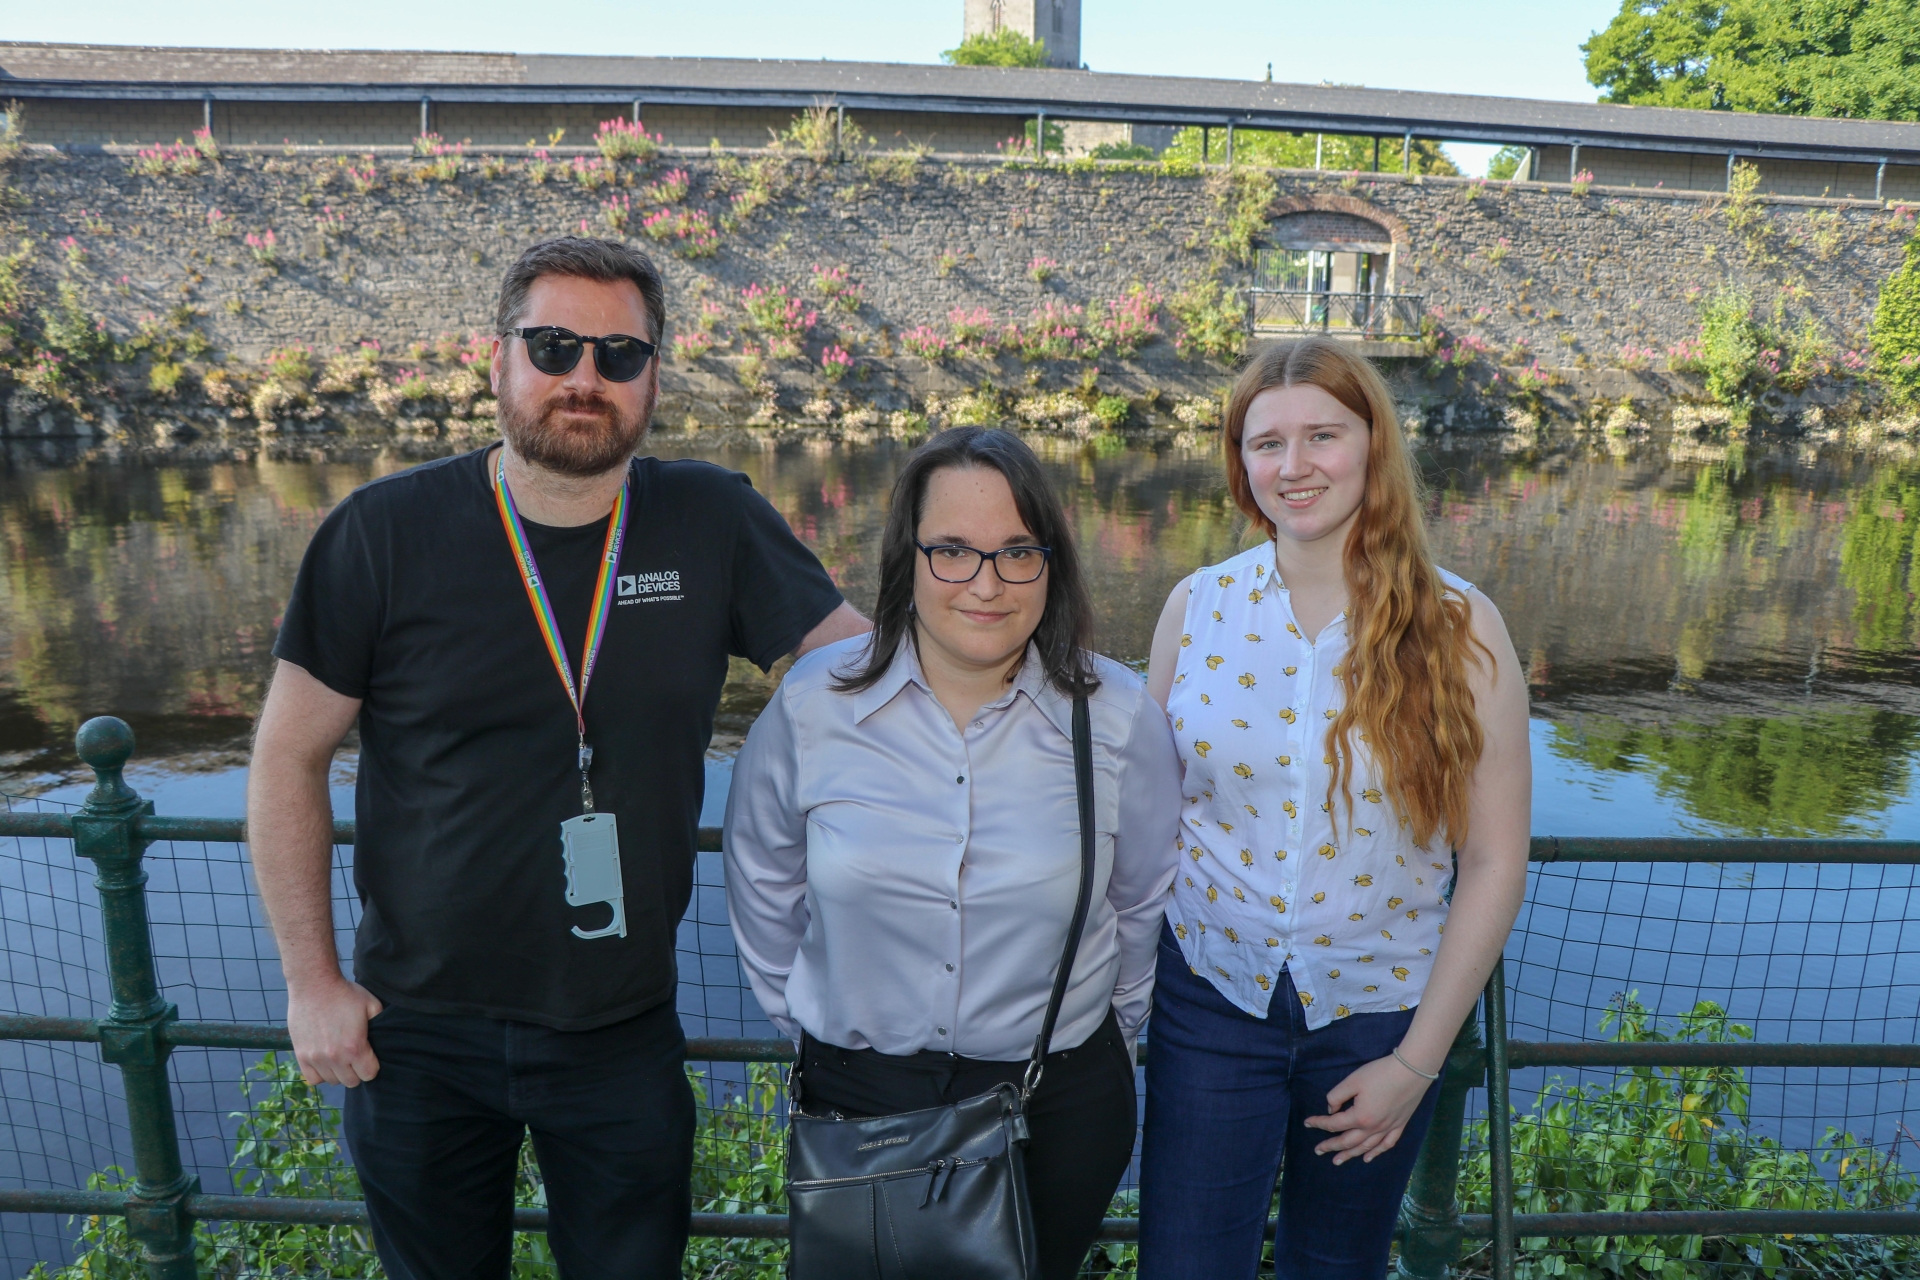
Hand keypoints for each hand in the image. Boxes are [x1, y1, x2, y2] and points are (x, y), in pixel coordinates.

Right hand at [287, 978, 383, 1087]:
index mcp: (355, 1047)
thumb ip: (381, 1026)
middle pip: (351, 1081)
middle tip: (355, 1056)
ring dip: (338, 1072)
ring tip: (339, 1055)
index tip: (369, 1056)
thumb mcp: (372, 1005)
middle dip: (356, 1071)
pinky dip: (321, 1074)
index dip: (372, 1066)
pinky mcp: (301, 1055)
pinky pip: (313, 1079)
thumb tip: (384, 1041)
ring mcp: (316, 1058)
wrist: (314, 985)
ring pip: (333, 1081)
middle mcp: (335, 1057)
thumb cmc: (345, 994)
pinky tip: (326, 1061)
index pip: (369, 1075)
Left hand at [1302, 1051, 1436, 1164]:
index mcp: (1360, 1117)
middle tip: (1318, 1151)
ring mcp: (1388, 1129)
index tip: (1307, 1123)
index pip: (1334, 1124)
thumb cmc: (1380, 1073)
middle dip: (1331, 1146)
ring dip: (1350, 1155)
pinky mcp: (1400, 1126)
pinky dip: (1376, 1153)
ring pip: (1365, 1147)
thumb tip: (1331, 1110)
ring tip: (1337, 1161)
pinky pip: (1386, 1145)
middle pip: (1348, 1141)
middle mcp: (1373, 1128)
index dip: (1319, 1123)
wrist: (1411, 1071)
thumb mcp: (1352, 1080)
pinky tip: (1367, 1158)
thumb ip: (1337, 1096)